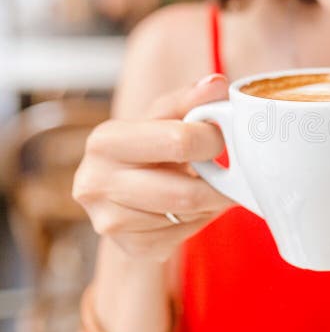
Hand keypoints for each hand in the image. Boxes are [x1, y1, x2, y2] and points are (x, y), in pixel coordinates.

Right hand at [72, 74, 235, 261]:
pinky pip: (181, 238)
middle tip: (232, 177)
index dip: (213, 140)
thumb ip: (190, 100)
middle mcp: (95, 183)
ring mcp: (108, 221)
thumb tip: (216, 84)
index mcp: (105, 140)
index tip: (222, 139)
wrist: (123, 191)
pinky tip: (191, 209)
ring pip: (187, 217)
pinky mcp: (129, 247)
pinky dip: (197, 222)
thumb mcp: (164, 117)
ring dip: (209, 204)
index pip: (179, 141)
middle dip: (219, 186)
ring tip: (208, 188)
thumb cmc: (149, 146)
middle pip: (186, 193)